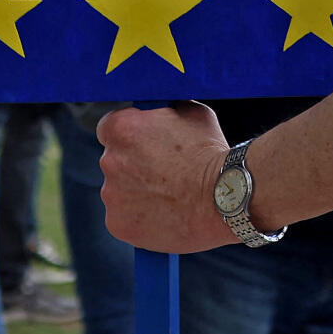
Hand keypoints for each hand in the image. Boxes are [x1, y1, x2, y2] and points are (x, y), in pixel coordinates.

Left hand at [98, 102, 232, 253]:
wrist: (223, 197)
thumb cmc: (210, 153)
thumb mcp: (191, 113)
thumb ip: (164, 112)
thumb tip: (162, 109)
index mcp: (122, 128)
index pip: (109, 128)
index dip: (128, 135)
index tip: (143, 142)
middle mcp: (110, 161)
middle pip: (114, 161)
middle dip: (133, 164)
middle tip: (162, 170)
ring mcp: (112, 195)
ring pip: (118, 191)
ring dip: (136, 191)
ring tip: (168, 194)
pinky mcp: (118, 224)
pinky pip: (123, 217)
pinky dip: (139, 217)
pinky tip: (163, 213)